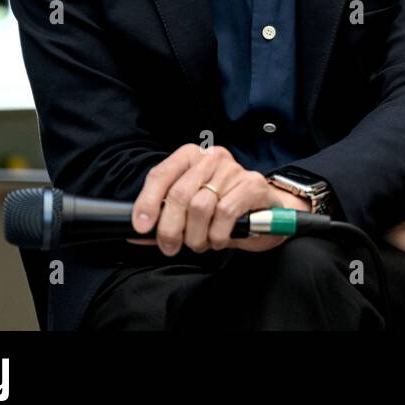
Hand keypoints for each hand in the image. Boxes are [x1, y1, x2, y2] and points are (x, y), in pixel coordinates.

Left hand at [128, 144, 311, 255]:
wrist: (268, 211)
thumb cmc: (224, 209)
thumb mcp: (190, 212)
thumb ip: (166, 219)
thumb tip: (137, 234)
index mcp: (191, 156)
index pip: (161, 175)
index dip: (147, 203)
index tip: (141, 228)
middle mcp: (212, 157)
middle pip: (179, 194)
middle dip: (170, 228)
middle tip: (171, 247)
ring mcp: (234, 169)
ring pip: (200, 207)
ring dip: (196, 236)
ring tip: (201, 243)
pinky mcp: (253, 184)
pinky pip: (225, 213)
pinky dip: (217, 234)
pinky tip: (219, 238)